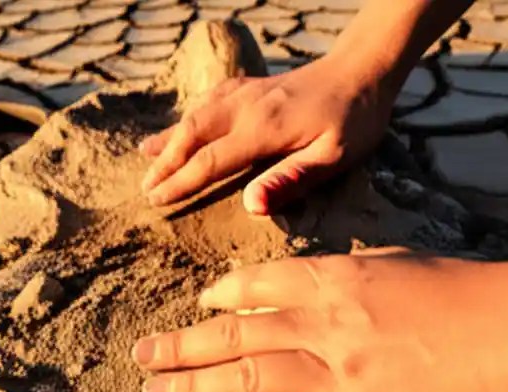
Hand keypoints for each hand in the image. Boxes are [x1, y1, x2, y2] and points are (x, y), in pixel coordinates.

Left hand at [131, 250, 507, 391]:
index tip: (201, 306)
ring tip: (151, 391)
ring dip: (187, 387)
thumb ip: (350, 277)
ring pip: (240, 381)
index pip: (257, 283)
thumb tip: (315, 286)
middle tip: (143, 353)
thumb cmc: (471, 294)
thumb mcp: (400, 265)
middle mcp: (320, 323)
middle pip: (232, 335)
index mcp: (334, 278)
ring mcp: (332, 374)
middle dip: (181, 344)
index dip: (222, 296)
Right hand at [139, 54, 394, 214]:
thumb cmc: (355, 120)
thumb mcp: (334, 157)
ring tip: (146, 158)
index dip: (180, 183)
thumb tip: (251, 205)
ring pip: (194, 115)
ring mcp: (245, 93)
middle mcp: (245, 107)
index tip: (156, 201)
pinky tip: (180, 126)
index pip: (208, 161)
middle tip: (145, 190)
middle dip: (165, 163)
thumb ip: (292, 179)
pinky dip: (188, 116)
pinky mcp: (251, 86)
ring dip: (170, 139)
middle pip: (191, 135)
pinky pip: (208, 101)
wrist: (362, 70)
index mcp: (262, 129)